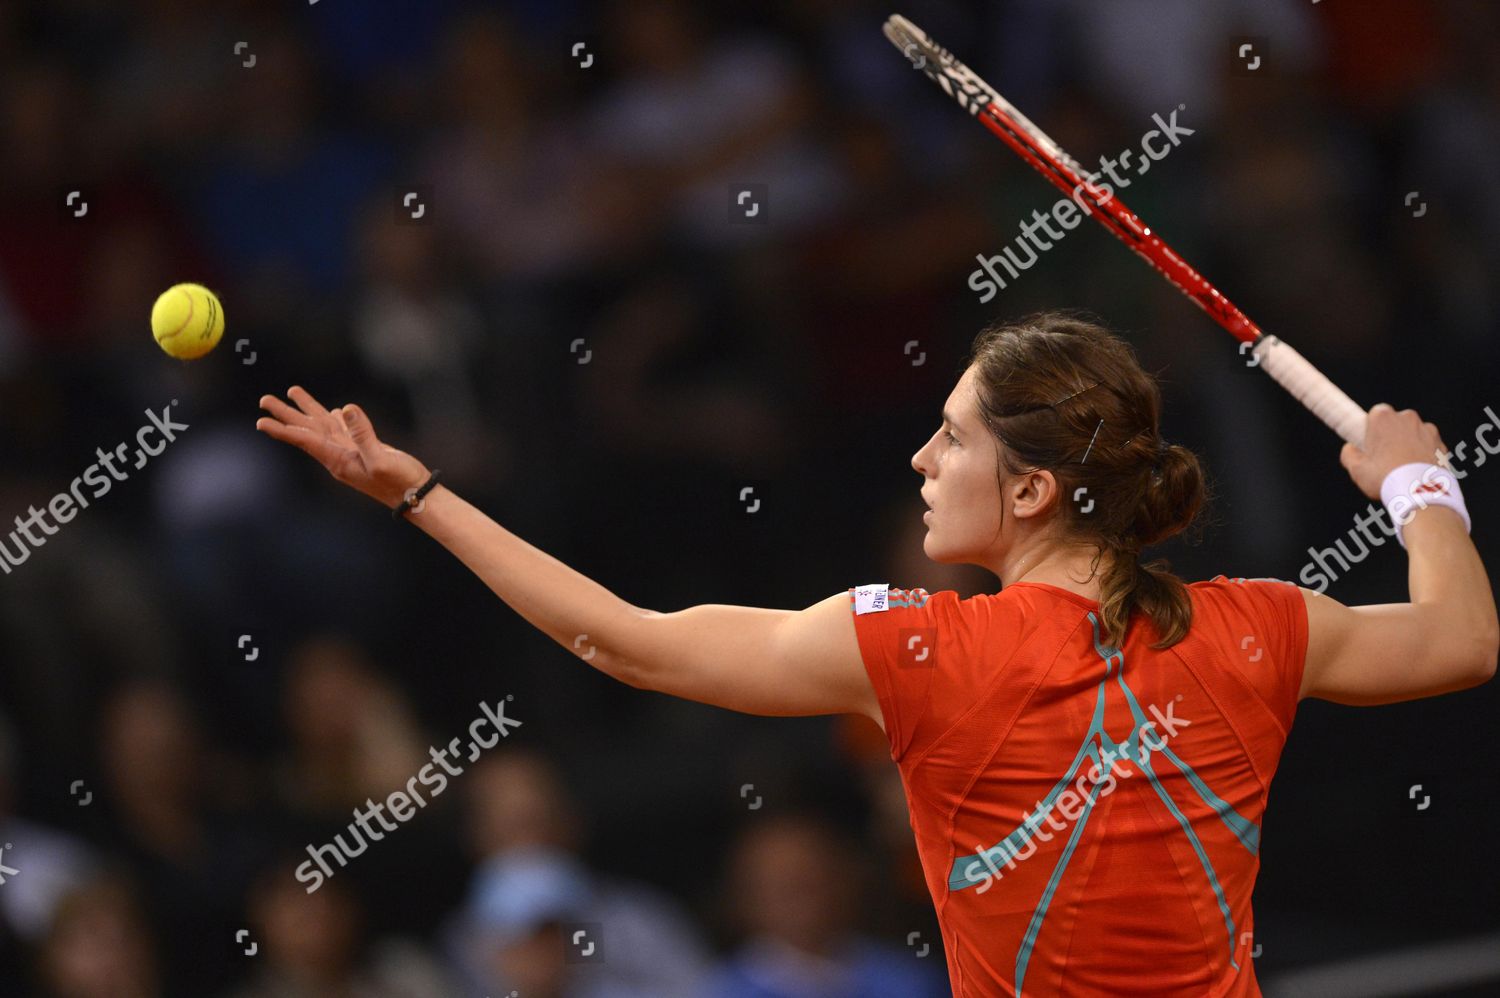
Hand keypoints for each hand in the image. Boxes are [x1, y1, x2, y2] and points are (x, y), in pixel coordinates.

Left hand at [256, 386, 430, 508]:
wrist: (417, 497)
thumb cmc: (400, 482)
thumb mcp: (381, 459)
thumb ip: (363, 434)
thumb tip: (344, 409)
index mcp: (339, 461)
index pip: (306, 440)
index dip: (284, 430)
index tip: (261, 421)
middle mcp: (340, 457)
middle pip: (308, 430)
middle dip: (286, 415)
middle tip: (264, 400)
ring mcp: (352, 454)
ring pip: (324, 427)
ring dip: (307, 410)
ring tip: (292, 393)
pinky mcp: (365, 451)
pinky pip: (342, 430)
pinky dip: (333, 418)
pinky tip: (330, 411)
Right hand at [1340, 403, 1448, 499]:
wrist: (1420, 493)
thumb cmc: (1385, 478)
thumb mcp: (1356, 469)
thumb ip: (1349, 454)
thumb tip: (1350, 449)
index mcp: (1383, 417)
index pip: (1375, 414)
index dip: (1371, 429)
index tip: (1369, 444)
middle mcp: (1407, 418)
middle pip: (1395, 422)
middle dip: (1390, 435)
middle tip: (1384, 457)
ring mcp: (1427, 429)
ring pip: (1413, 434)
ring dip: (1408, 444)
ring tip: (1401, 467)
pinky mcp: (1440, 443)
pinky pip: (1428, 446)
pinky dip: (1422, 454)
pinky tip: (1415, 471)